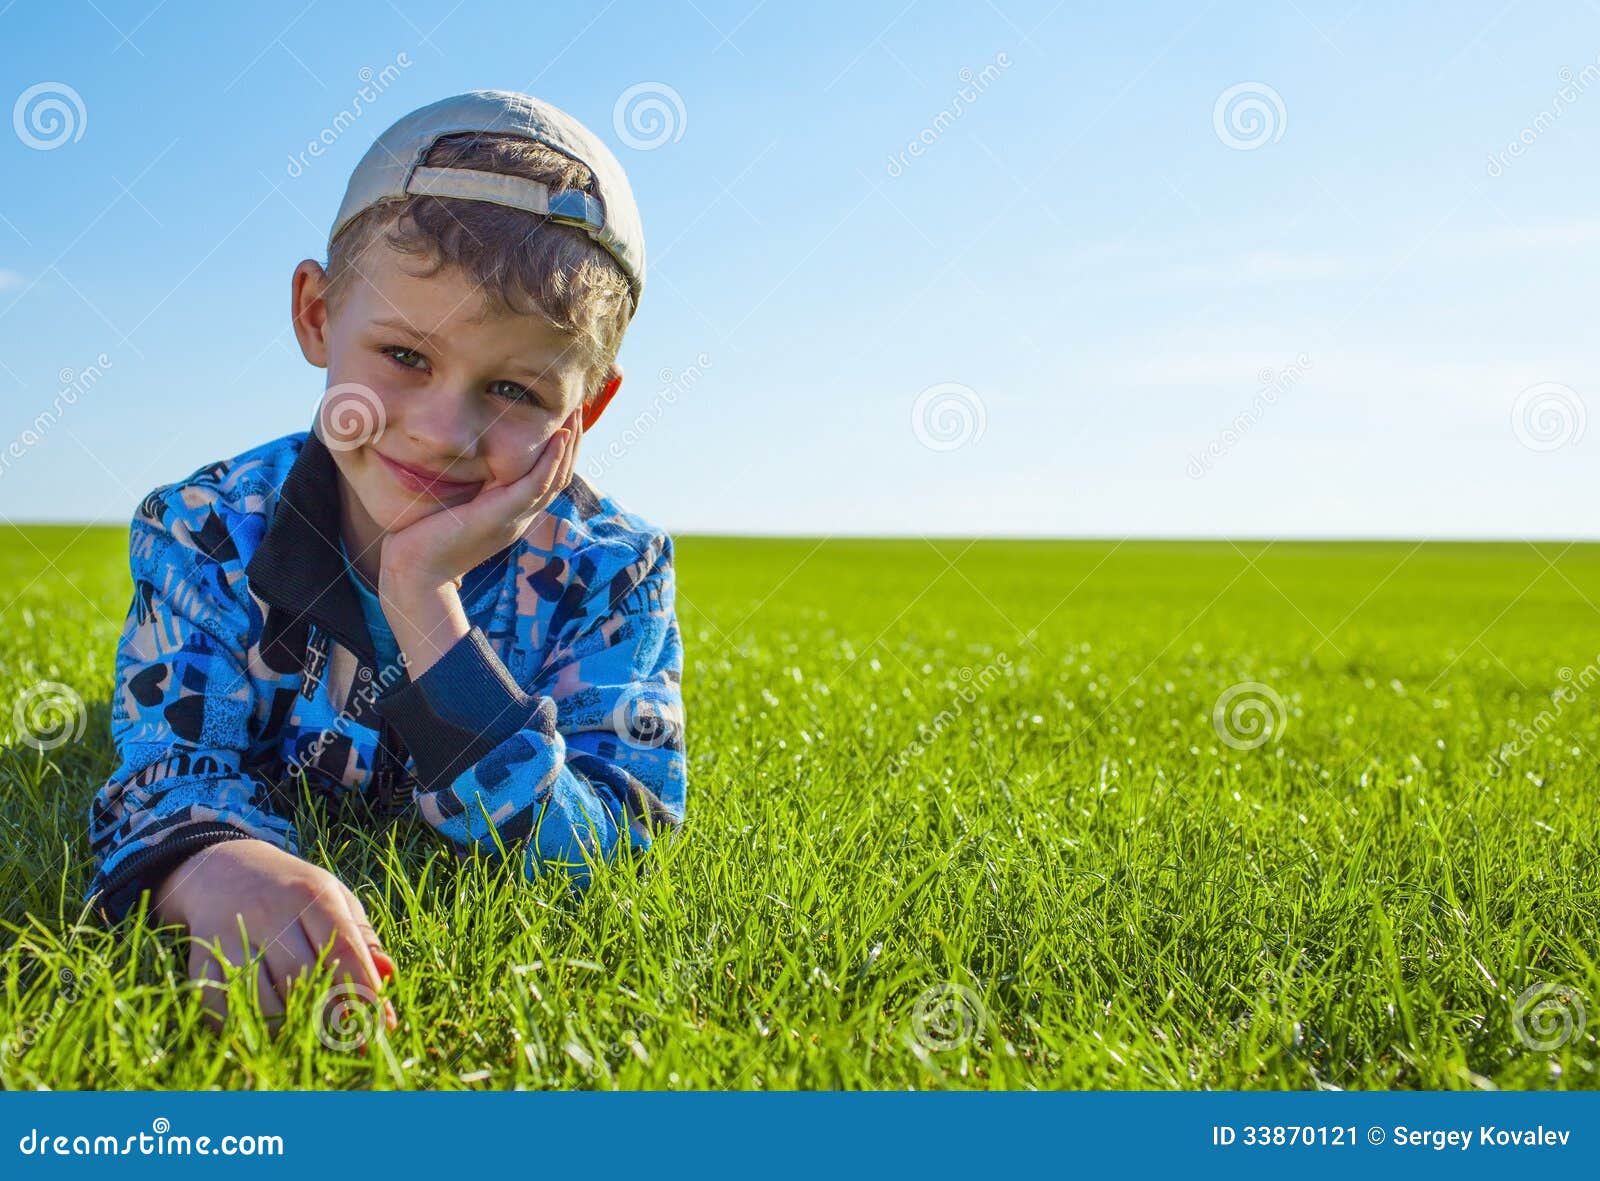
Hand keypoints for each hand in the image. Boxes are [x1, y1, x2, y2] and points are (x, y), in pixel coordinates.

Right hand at [153, 839, 397, 1045]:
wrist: (223, 868)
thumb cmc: (294, 892)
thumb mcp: (335, 899)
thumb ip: (362, 939)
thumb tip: (388, 976)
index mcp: (312, 894)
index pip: (343, 948)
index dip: (362, 991)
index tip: (380, 1026)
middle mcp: (271, 911)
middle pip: (303, 976)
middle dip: (329, 1017)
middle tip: (348, 1043)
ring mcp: (232, 933)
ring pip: (261, 995)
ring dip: (287, 1026)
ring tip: (308, 1039)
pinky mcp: (201, 956)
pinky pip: (220, 1003)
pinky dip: (241, 1027)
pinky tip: (263, 1034)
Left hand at [381, 408, 580, 592]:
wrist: (416, 572)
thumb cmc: (425, 541)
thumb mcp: (453, 506)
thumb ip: (467, 488)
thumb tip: (463, 461)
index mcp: (512, 516)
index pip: (547, 480)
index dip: (558, 451)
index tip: (562, 421)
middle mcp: (520, 518)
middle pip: (560, 476)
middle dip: (572, 442)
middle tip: (579, 409)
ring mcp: (516, 519)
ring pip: (556, 478)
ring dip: (569, 445)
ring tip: (575, 415)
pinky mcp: (505, 516)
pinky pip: (538, 484)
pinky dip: (552, 459)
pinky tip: (560, 436)